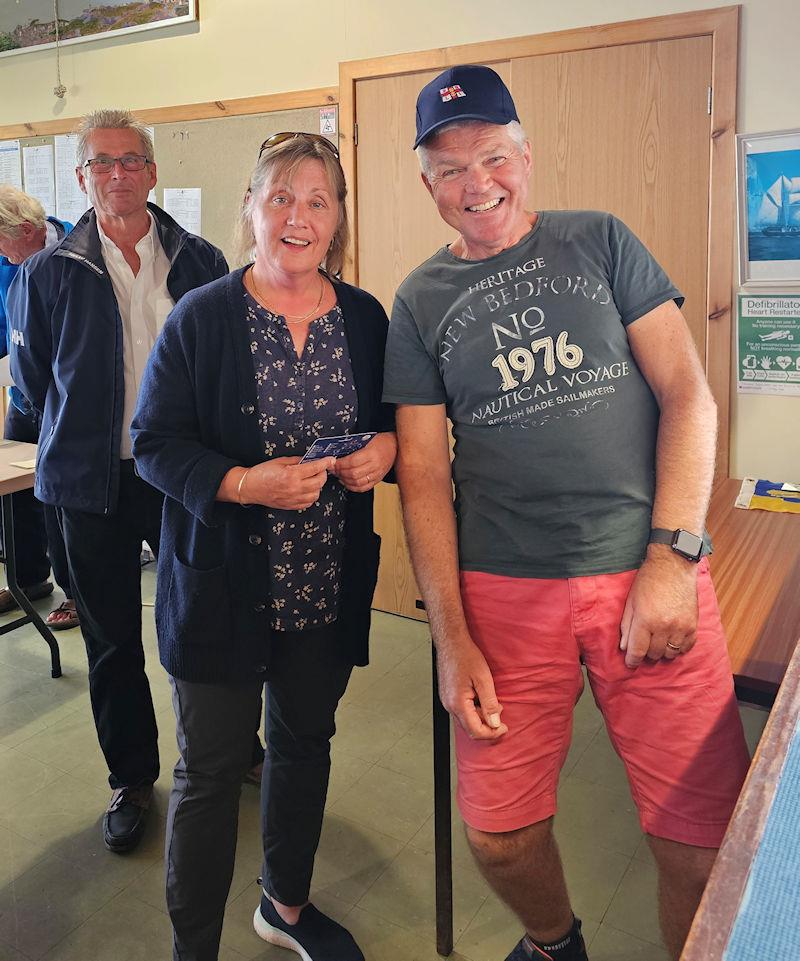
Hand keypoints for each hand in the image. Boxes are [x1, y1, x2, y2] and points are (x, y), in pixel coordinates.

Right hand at [242, 456, 334, 509]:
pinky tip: (307, 489)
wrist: (249, 487)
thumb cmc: (262, 473)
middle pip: (319, 482)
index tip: (330, 460)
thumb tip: (309, 459)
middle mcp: (294, 488)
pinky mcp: (291, 506)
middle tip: (320, 469)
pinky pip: (308, 503)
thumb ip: (297, 460)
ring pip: (316, 494)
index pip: (315, 468)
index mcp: (291, 475)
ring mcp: (293, 499)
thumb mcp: (280, 461)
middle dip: (323, 474)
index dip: (325, 463)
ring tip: (312, 479)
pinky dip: (311, 496)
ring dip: (318, 486)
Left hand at [332, 432, 396, 492]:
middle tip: (333, 469)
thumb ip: (354, 448)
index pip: (352, 461)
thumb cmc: (381, 441)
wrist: (396, 447)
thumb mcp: (367, 440)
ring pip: (357, 482)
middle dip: (340, 472)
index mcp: (372, 453)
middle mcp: (375, 465)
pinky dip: (353, 487)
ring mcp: (377, 474)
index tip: (333, 463)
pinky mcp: (378, 479)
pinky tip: (347, 482)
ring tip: (339, 475)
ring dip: (345, 480)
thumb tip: (338, 455)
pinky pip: (364, 488)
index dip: (340, 464)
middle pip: (353, 473)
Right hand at [436, 636, 507, 739]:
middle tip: (501, 718)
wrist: (451, 642)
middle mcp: (449, 705)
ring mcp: (447, 701)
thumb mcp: (484, 679)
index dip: (492, 733)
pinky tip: (483, 699)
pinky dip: (475, 710)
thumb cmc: (465, 656)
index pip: (475, 731)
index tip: (504, 728)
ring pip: (466, 720)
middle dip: (488, 727)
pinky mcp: (448, 696)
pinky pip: (463, 711)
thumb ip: (489, 704)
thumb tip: (494, 723)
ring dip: (482, 718)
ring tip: (494, 704)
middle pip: (470, 728)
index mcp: (458, 703)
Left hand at [620, 550, 699, 667]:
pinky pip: (686, 647)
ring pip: (670, 654)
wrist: (673, 566)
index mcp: (645, 620)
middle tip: (644, 644)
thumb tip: (625, 648)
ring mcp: (681, 627)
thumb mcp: (631, 602)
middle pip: (654, 654)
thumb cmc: (648, 581)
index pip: (637, 651)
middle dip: (646, 652)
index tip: (630, 663)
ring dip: (662, 651)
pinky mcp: (693, 625)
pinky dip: (678, 648)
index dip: (632, 661)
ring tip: (658, 641)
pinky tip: (672, 639)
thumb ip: (627, 626)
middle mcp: (664, 626)